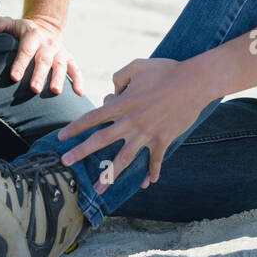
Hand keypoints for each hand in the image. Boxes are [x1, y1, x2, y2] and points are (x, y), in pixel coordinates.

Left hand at [0, 15, 84, 96]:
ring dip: (59, 79)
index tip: (14, 77)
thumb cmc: (24, 31)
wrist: (47, 25)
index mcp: (33, 36)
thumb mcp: (13, 24)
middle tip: (34, 89)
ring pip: (61, 66)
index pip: (26, 51)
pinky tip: (79, 93)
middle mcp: (48, 44)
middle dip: (40, 75)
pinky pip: (76, 69)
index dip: (20, 64)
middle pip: (44, 61)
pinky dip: (78, 81)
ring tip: (55, 92)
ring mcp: (60, 52)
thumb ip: (2, 24)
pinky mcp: (69, 58)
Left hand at [56, 58, 208, 192]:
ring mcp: (147, 133)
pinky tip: (149, 182)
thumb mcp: (137, 66)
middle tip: (65, 163)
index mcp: (123, 103)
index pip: (92, 118)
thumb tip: (112, 92)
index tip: (60, 138)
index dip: (75, 128)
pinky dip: (153, 171)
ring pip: (124, 158)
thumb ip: (119, 77)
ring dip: (110, 175)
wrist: (195, 82)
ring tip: (99, 189)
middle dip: (81, 152)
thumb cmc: (166, 70)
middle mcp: (131, 121)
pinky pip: (155, 159)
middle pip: (101, 140)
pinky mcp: (163, 139)